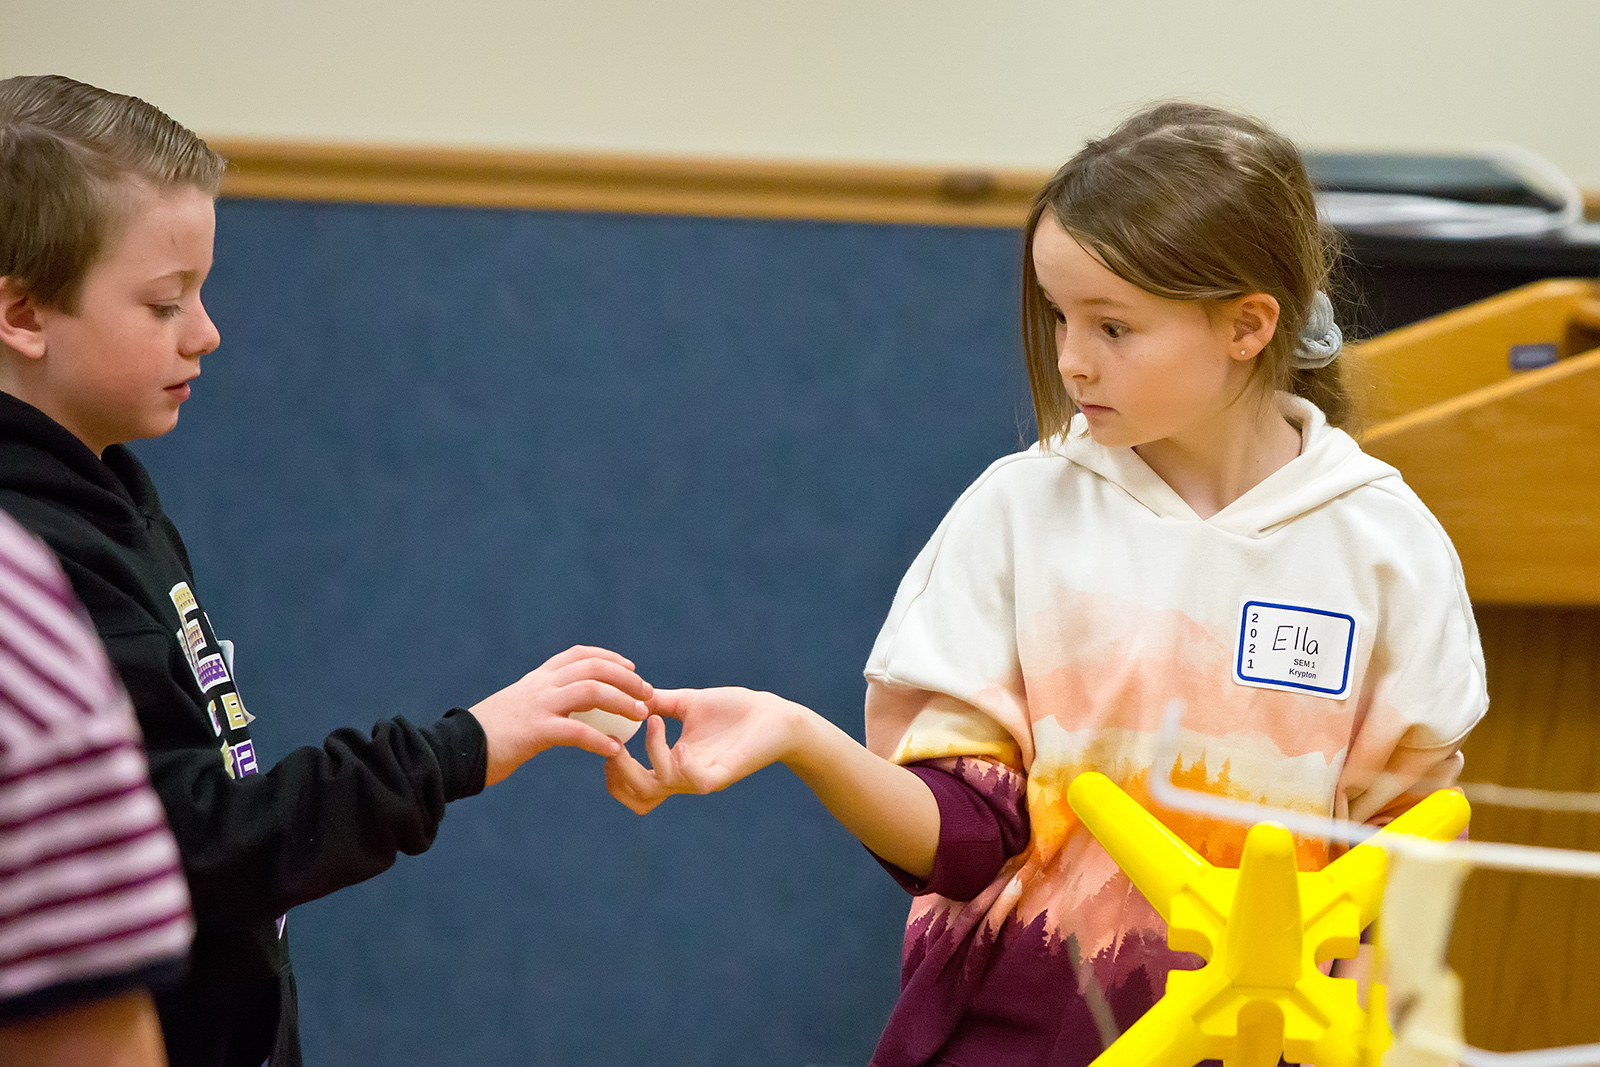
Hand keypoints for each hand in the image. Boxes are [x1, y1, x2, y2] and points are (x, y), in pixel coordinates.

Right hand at [469, 645, 652, 786]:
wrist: (455, 751)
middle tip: (647, 692)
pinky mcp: (535, 731)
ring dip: (621, 702)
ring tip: (640, 715)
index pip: (578, 655)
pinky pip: (576, 731)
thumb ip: (540, 703)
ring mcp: (538, 706)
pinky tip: (614, 750)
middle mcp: (540, 686)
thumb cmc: (488, 737)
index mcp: (536, 679)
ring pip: (590, 692)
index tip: (630, 667)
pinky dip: (600, 740)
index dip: (609, 658)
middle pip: (592, 668)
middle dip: (625, 678)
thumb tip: (564, 710)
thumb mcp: (517, 709)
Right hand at [604, 687, 802, 813]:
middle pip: (640, 796)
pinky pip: (696, 781)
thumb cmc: (735, 710)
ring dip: (651, 754)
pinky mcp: (725, 773)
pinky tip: (680, 742)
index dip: (614, 777)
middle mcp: (686, 775)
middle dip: (620, 773)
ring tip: (654, 722)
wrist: (776, 715)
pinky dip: (681, 763)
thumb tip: (629, 694)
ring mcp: (704, 776)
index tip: (610, 745)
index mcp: (674, 763)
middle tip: (618, 743)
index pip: (634, 790)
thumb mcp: (689, 703)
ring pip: (662, 786)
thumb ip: (660, 703)